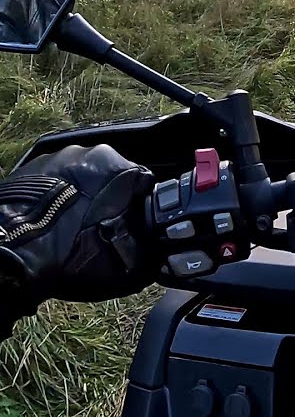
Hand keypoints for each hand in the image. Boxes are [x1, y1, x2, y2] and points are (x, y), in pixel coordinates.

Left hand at [0, 144, 155, 332]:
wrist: (9, 256)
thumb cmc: (68, 254)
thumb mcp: (122, 263)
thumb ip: (146, 251)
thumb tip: (156, 253)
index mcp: (118, 166)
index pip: (143, 181)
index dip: (139, 204)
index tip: (131, 222)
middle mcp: (89, 153)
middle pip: (112, 172)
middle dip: (110, 195)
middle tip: (103, 223)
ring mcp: (56, 156)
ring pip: (82, 173)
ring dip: (84, 192)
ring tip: (75, 221)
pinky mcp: (30, 165)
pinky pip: (55, 176)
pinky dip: (58, 192)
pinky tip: (54, 215)